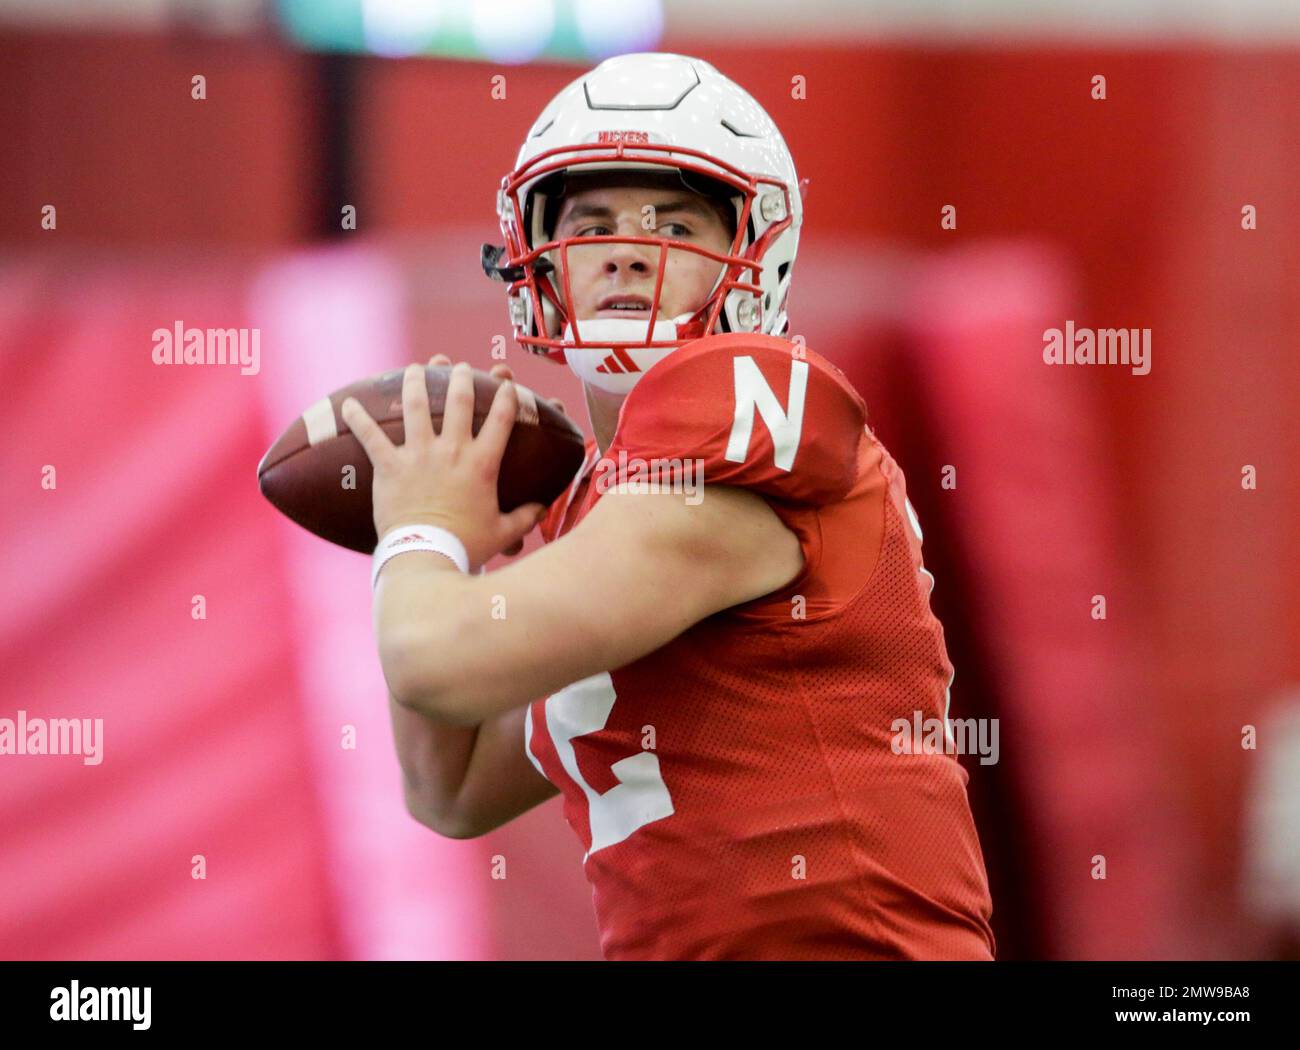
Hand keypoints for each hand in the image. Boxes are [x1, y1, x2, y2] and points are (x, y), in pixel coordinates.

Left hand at [340, 356, 551, 570]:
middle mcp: (452, 451)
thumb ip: (526, 517)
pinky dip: (357, 418)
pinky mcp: (390, 466)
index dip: (507, 396)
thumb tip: (544, 508)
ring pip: (416, 407)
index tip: (506, 384)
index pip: (501, 420)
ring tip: (415, 368)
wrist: (425, 554)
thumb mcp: (503, 532)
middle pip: (459, 402)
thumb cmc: (465, 545)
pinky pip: (370, 436)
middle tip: (459, 367)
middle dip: (461, 378)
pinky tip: (349, 403)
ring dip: (416, 383)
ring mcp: (419, 455)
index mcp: (481, 464)